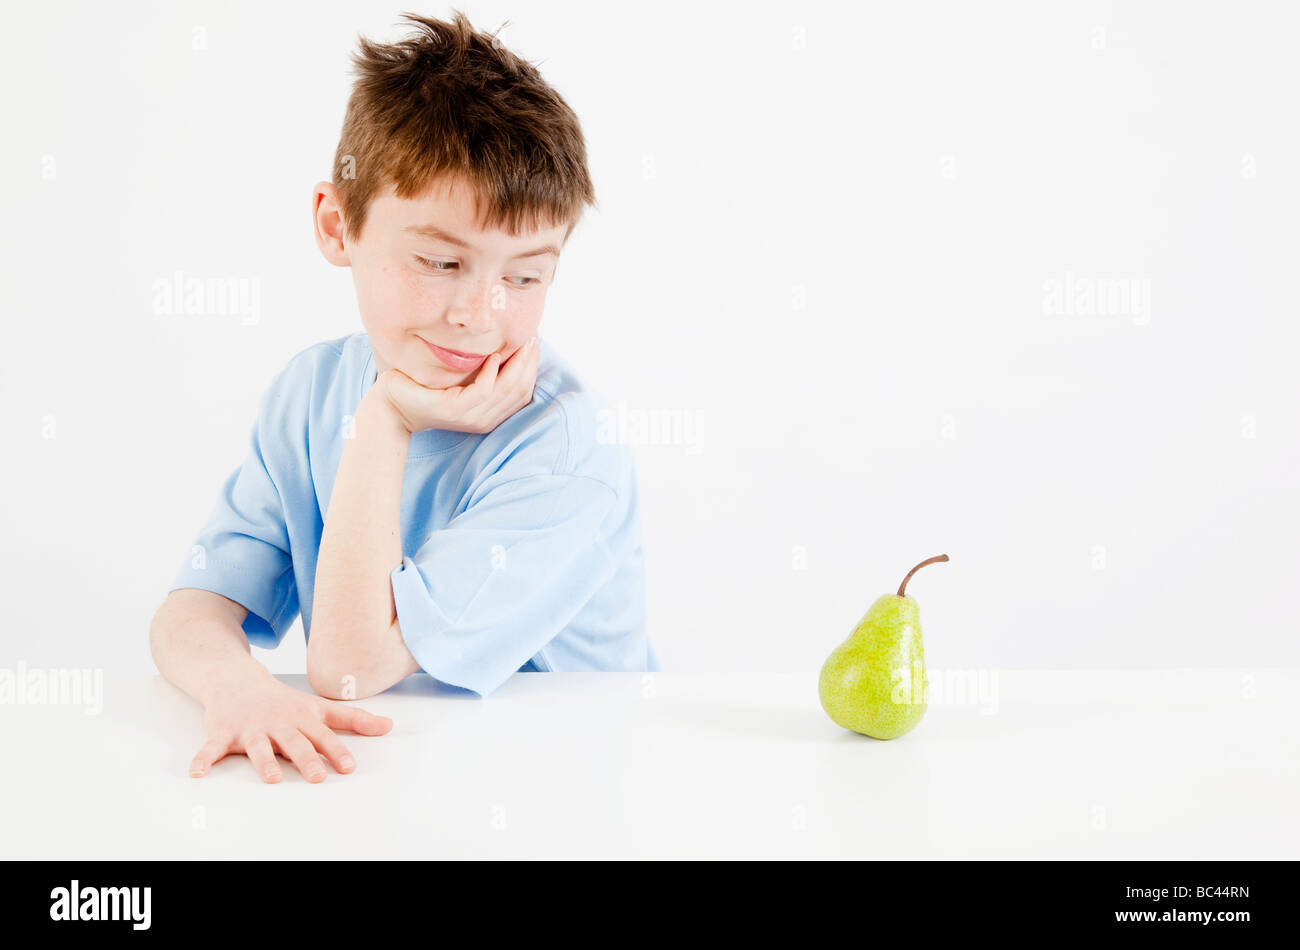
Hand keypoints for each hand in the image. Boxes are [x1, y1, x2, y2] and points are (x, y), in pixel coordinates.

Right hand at [188, 669, 392, 783]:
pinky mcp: (223, 732)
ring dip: (263, 762)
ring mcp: (250, 728)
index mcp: (302, 719)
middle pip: (295, 744)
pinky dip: (202, 759)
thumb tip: (390, 727)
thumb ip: (354, 720)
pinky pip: (210, 748)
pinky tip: (197, 773)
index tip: (349, 767)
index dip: (337, 751)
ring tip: (270, 779)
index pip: (324, 737)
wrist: (237, 679)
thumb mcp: (319, 707)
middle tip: (318, 776)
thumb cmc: (284, 700)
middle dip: (306, 759)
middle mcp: (278, 724)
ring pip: (257, 748)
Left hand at [380, 336, 538, 434]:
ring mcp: (470, 417)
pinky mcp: (455, 409)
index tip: (534, 343)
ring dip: (517, 364)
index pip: (523, 393)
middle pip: (519, 390)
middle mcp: (484, 419)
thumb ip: (482, 373)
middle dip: (529, 362)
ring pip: (506, 390)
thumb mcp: (460, 382)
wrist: (392, 404)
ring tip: (521, 341)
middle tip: (534, 337)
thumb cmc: (424, 389)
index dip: (532, 368)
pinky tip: (494, 355)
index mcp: (489, 415)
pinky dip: (492, 372)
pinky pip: (483, 390)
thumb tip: (504, 347)